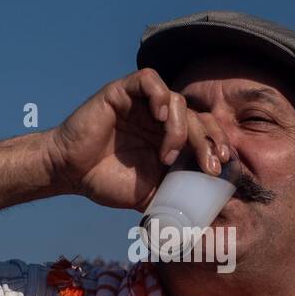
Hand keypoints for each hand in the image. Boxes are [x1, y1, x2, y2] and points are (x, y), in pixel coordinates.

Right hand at [47, 68, 230, 210]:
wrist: (71, 174)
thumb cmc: (108, 182)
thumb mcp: (152, 194)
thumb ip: (176, 194)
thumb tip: (207, 214)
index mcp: (170, 137)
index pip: (206, 130)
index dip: (219, 144)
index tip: (223, 165)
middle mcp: (159, 117)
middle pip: (198, 116)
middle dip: (208, 141)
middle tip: (209, 165)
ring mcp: (142, 103)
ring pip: (178, 100)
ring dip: (181, 129)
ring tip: (168, 155)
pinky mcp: (122, 92)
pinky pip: (149, 80)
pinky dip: (159, 96)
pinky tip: (159, 117)